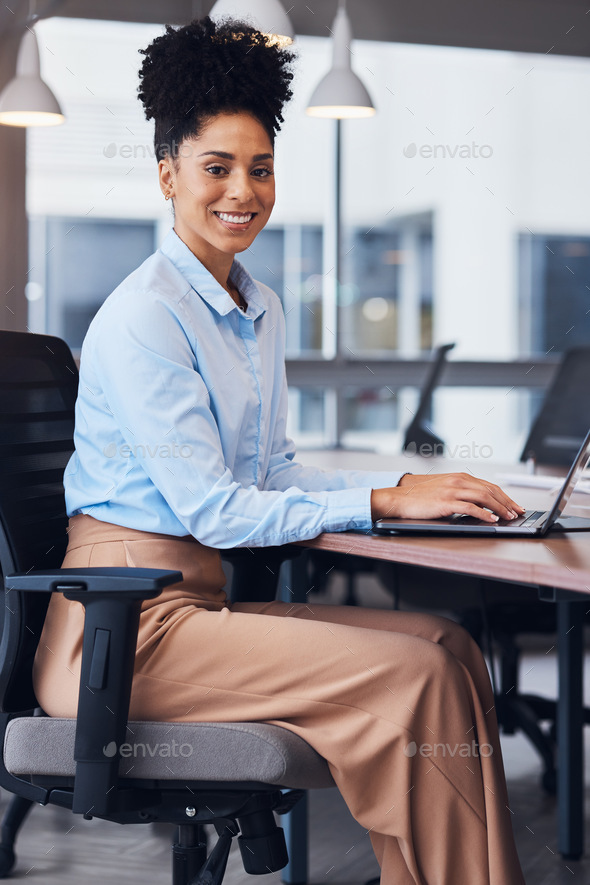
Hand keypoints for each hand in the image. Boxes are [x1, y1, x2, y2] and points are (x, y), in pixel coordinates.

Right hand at [371, 472, 525, 523]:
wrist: (400, 498)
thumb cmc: (420, 496)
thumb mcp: (444, 489)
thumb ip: (462, 493)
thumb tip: (481, 504)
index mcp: (459, 477)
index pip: (489, 485)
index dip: (505, 496)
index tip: (514, 505)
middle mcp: (458, 481)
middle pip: (490, 490)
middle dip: (507, 502)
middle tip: (517, 512)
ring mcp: (452, 491)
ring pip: (484, 497)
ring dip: (500, 508)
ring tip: (509, 517)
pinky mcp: (446, 502)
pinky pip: (470, 508)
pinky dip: (484, 514)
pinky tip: (492, 520)